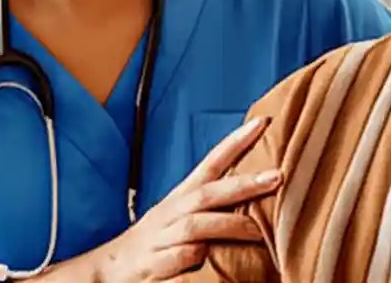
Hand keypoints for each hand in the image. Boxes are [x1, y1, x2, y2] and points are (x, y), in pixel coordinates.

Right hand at [93, 117, 281, 282]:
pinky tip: (210, 259)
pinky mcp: (155, 262)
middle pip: (209, 192)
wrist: (112, 268)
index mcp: (184, 196)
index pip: (212, 161)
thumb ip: (214, 206)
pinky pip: (180, 257)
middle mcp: (174, 211)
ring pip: (197, 225)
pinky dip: (195, 257)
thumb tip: (257, 194)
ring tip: (259, 232)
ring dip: (228, 226)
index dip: (237, 141)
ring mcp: (163, 236)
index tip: (263, 123)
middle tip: (278, 177)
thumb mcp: (183, 215)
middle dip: (244, 184)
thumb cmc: (159, 240)